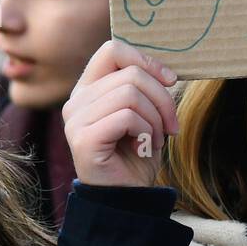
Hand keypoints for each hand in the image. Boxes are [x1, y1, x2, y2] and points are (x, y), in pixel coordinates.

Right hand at [63, 40, 179, 187]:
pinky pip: (128, 117)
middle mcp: (76, 101)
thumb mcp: (146, 112)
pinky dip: (147, 132)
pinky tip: (142, 147)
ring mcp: (75, 120)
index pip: (113, 50)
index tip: (170, 80)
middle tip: (170, 124)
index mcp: (89, 88)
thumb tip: (167, 71)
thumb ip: (145, 87)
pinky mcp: (83, 139)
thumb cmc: (137, 152)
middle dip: (163, 98)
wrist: (127, 195)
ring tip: (154, 138)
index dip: (146, 60)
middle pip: (131, 74)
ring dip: (156, 118)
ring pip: (131, 94)